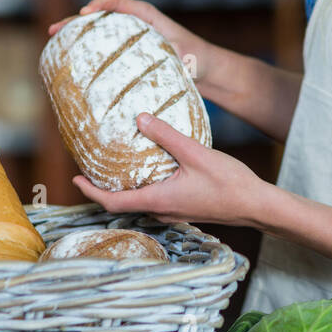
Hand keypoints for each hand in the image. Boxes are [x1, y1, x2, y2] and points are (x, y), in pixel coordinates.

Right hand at [48, 0, 215, 81]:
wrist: (203, 66)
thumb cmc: (196, 59)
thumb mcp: (188, 57)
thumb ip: (179, 57)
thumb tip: (169, 63)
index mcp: (148, 16)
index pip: (119, 2)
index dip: (100, 4)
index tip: (85, 14)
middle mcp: (137, 20)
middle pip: (101, 11)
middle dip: (77, 19)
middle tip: (54, 30)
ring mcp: (131, 31)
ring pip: (99, 25)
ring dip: (77, 30)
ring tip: (54, 38)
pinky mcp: (129, 44)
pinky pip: (103, 38)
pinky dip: (86, 41)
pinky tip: (71, 54)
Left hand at [71, 113, 266, 227]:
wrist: (256, 205)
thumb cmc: (229, 183)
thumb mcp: (195, 153)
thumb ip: (166, 135)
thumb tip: (139, 119)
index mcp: (158, 200)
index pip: (113, 202)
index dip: (90, 191)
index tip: (75, 178)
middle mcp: (162, 211)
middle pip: (123, 204)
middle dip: (104, 189)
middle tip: (93, 169)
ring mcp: (175, 213)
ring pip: (141, 203)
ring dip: (126, 188)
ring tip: (119, 167)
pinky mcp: (186, 209)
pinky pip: (157, 201)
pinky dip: (145, 187)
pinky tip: (153, 170)